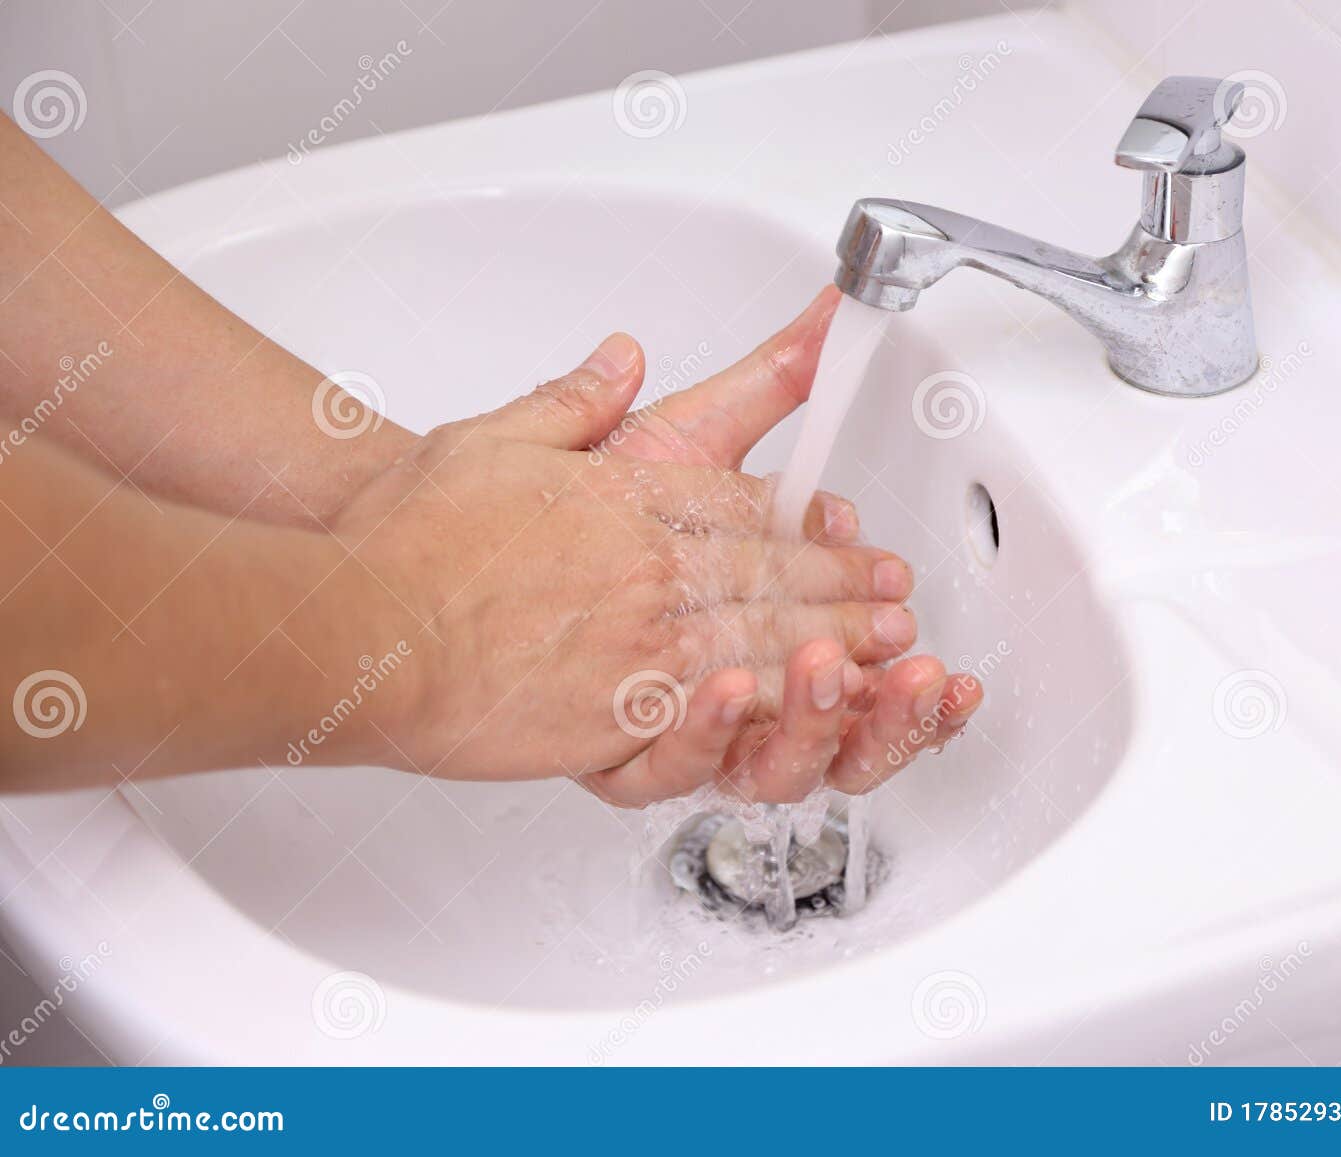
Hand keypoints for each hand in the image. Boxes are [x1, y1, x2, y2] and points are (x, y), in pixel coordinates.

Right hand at [337, 331, 951, 802]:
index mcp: (627, 498)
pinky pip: (717, 715)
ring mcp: (640, 643)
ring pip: (762, 641)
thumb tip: (620, 354)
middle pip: (770, 575)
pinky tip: (810, 712)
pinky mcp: (617, 715)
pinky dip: (775, 709)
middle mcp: (647, 568)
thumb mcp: (495, 436)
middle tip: (897, 597)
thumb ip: (573, 397)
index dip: (807, 521)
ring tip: (882, 654)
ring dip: (831, 647)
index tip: (848, 527)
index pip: (741, 503)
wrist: (362, 629)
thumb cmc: (412, 539)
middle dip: (844, 587)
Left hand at [567, 288, 982, 803]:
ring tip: (837, 669)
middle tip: (905, 639)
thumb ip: (757, 383)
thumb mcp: (670, 435)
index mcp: (742, 597)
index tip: (896, 573)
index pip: (830, 594)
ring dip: (815, 714)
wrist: (421, 579)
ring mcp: (672, 714)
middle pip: (821, 682)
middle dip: (874, 665)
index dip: (864, 584)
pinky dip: (709, 739)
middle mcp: (715, 664)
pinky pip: (676, 770)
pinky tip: (724, 696)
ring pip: (772, 744)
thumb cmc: (543, 507)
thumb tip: (826, 313)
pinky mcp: (617, 756)